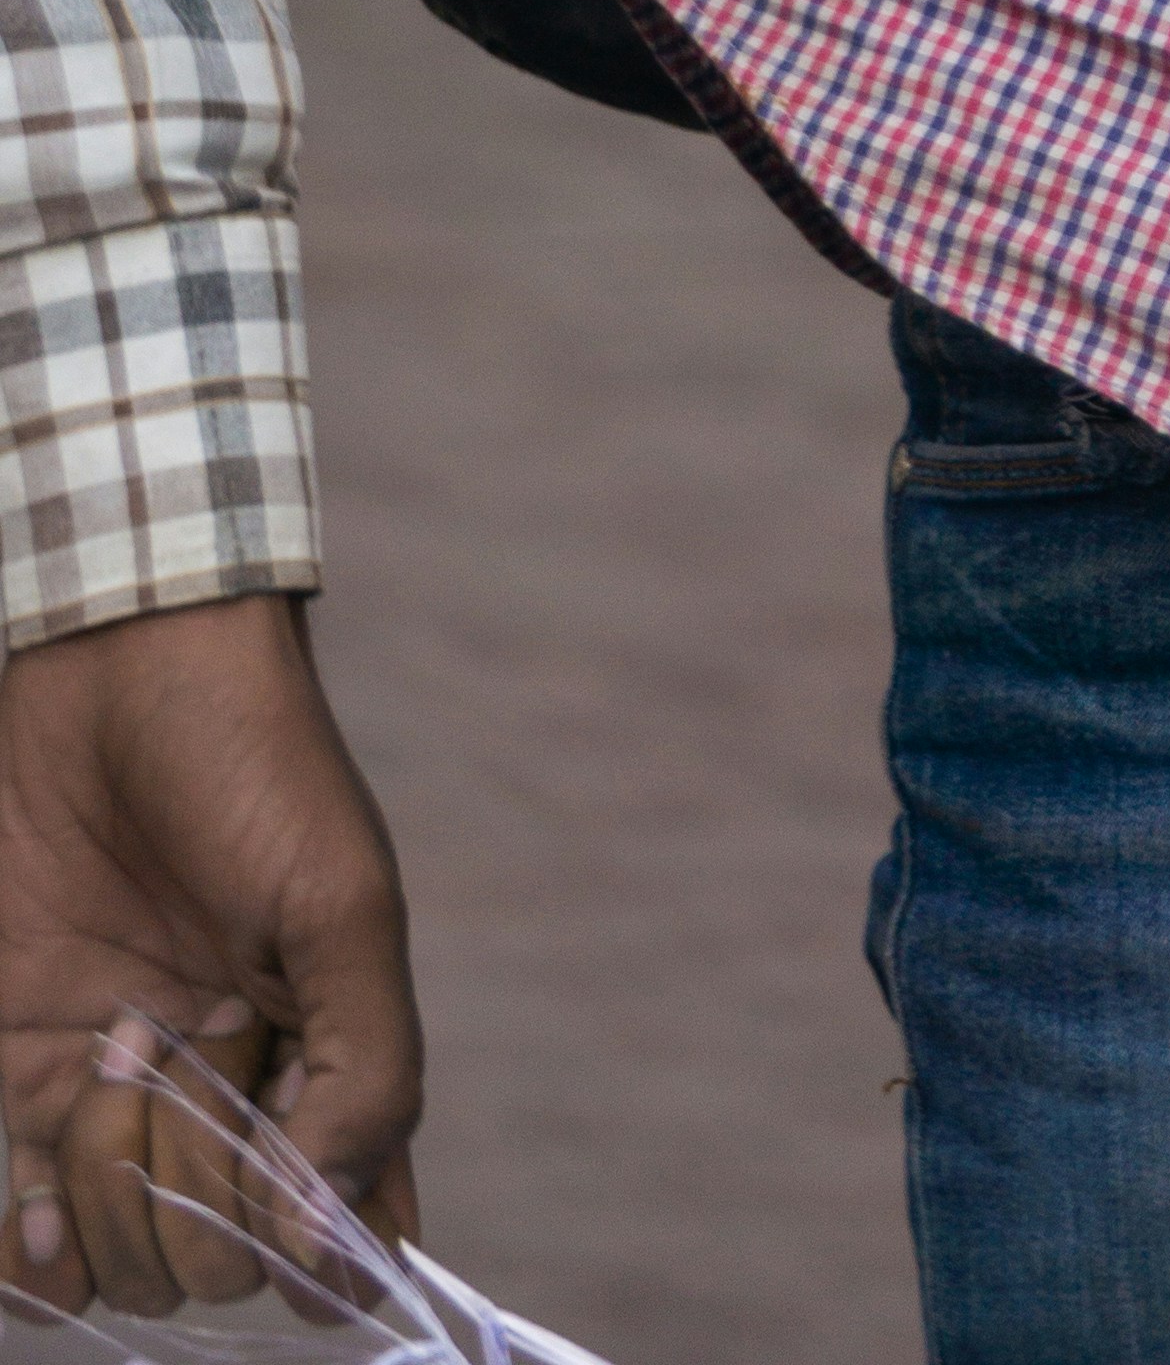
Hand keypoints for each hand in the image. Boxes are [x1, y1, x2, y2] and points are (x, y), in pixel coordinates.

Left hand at [0, 602, 418, 1312]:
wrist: (116, 675)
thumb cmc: (257, 767)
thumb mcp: (343, 903)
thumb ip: (364, 1070)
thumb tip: (322, 1232)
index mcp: (333, 1061)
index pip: (351, 1233)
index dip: (324, 1259)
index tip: (290, 1203)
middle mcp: (237, 1100)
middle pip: (226, 1262)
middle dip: (200, 1187)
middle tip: (193, 1044)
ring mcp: (133, 1098)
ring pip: (130, 1264)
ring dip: (113, 1189)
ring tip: (116, 1047)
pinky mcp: (35, 1081)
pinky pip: (38, 1238)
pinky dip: (38, 1263)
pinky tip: (36, 1220)